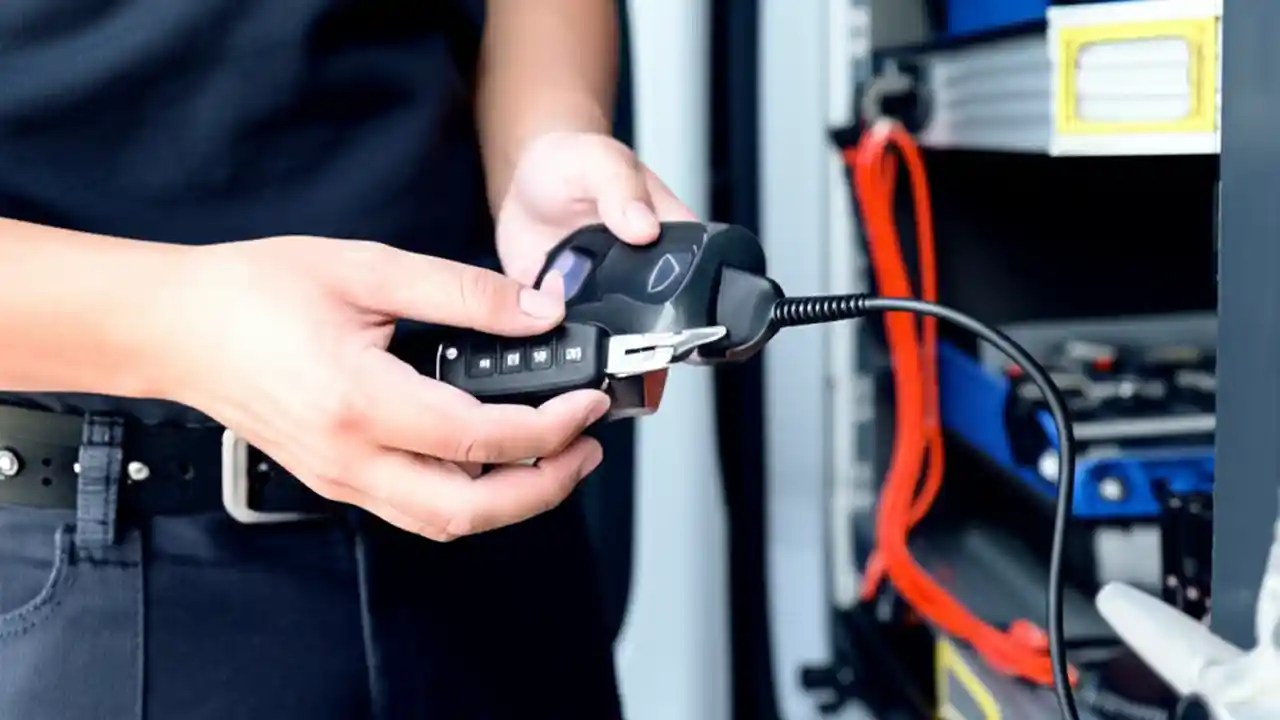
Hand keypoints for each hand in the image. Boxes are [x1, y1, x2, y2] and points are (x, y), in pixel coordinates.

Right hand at [165, 236, 609, 540]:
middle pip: (471, 511)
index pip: (483, 437)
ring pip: (445, 521)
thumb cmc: (254, 292)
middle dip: (546, 486)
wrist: (177, 327)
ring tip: (554, 455)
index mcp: (362, 402)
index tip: (589, 402)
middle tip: (587, 446)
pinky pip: (416, 509)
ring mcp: (340, 478)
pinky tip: (493, 458)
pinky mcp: (335, 479)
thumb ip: (462, 292)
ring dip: (511, 501)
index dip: (552, 427)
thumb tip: (536, 312)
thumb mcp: (369, 269)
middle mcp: (351, 457)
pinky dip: (468, 497)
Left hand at [495, 131, 695, 405]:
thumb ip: (620, 187)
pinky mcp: (571, 318)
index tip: (670, 335)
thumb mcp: (599, 161)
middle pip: (661, 333)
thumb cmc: (572, 164)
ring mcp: (609, 304)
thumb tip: (642, 225)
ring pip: (619, 350)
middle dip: (641, 352)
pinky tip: (552, 352)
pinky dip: (564, 354)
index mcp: (672, 244)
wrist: (525, 183)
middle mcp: (646, 282)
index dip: (690, 319)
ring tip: (581, 353)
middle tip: (617, 351)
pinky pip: (576, 348)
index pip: (699, 291)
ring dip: (601, 357)